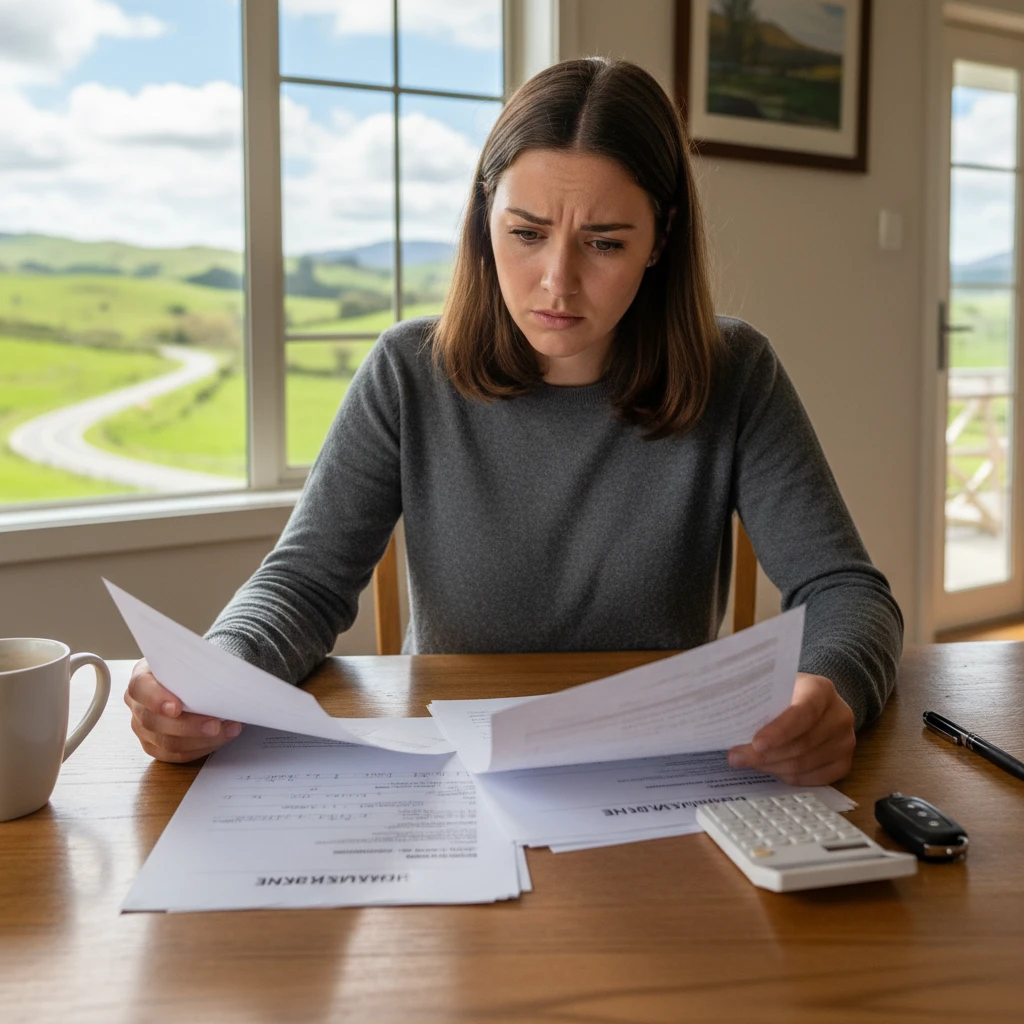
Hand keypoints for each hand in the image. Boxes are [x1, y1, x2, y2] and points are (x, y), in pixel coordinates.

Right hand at [125, 658, 242, 762]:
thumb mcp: (188, 658)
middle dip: (189, 726)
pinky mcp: (155, 746)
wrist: (188, 680)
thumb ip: (194, 665)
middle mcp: (138, 705)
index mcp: (142, 678)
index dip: (156, 699)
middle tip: (215, 725)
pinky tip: (220, 739)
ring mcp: (144, 728)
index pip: (140, 688)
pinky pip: (176, 755)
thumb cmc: (188, 668)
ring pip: (167, 743)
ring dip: (202, 740)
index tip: (176, 707)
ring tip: (227, 730)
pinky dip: (201, 749)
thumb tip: (219, 672)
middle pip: (154, 722)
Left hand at [727, 673, 854, 785]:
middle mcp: (840, 715)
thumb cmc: (786, 694)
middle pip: (802, 743)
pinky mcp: (844, 763)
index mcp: (821, 689)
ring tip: (749, 761)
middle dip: (766, 754)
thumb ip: (759, 701)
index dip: (780, 730)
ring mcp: (846, 741)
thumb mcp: (775, 687)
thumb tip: (727, 724)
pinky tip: (771, 767)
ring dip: (772, 766)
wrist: (815, 703)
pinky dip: (787, 776)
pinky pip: (812, 779)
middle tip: (736, 757)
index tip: (756, 743)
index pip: (803, 713)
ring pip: (804, 764)